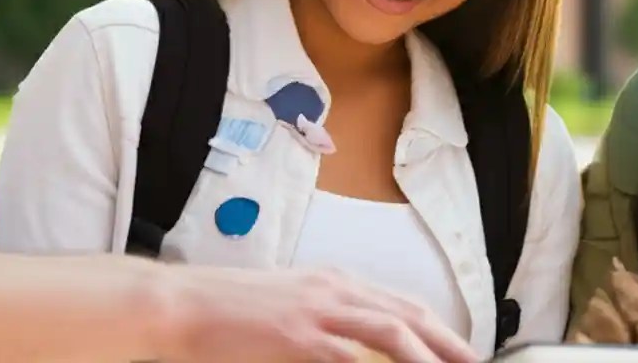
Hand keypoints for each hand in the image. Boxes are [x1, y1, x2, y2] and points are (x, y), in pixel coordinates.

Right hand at [149, 265, 480, 362]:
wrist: (177, 305)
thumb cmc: (223, 312)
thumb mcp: (285, 307)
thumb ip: (323, 324)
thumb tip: (354, 347)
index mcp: (331, 282)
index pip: (400, 303)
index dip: (436, 329)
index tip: (459, 352)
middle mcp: (332, 290)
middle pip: (408, 315)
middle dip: (447, 343)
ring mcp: (317, 311)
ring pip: (392, 332)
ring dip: (427, 355)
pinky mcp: (298, 335)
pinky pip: (351, 358)